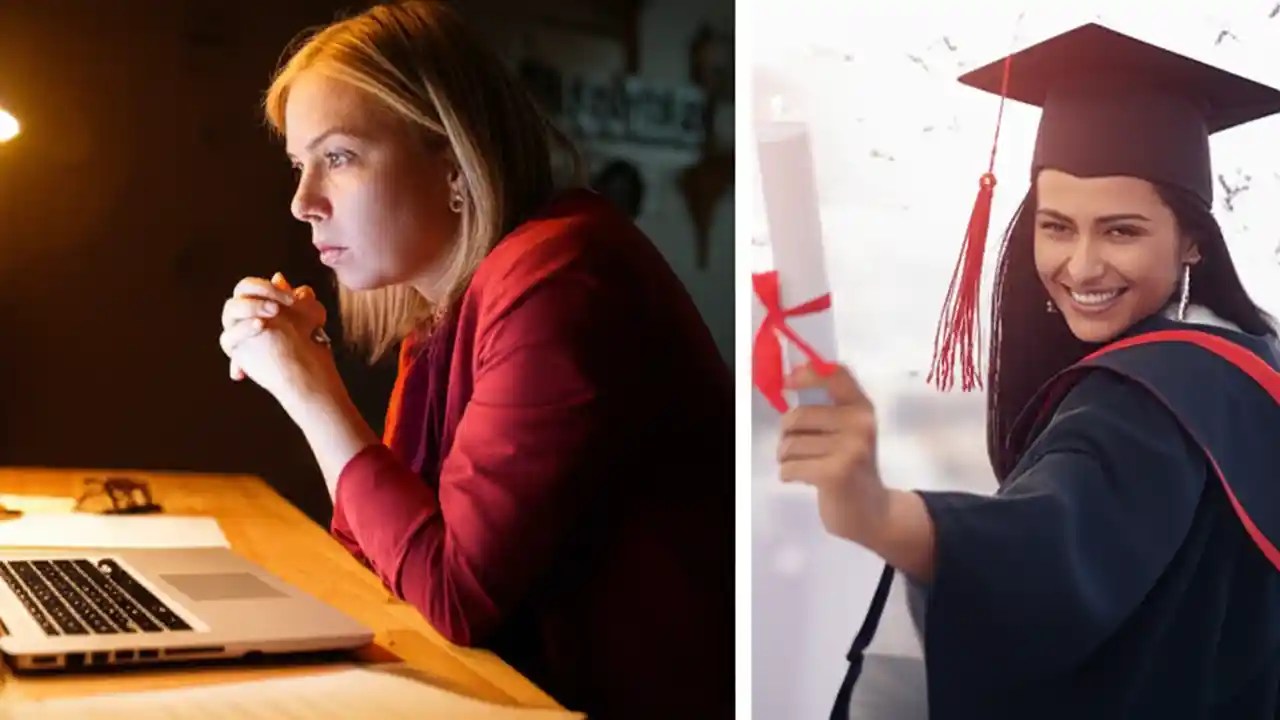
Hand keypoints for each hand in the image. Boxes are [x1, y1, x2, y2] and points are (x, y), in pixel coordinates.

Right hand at [219, 272, 339, 409]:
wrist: (311, 368)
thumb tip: (278, 277)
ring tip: (267, 319)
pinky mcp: (237, 352)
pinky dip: (242, 330)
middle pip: (239, 295)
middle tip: (277, 308)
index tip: (292, 299)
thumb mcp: (309, 311)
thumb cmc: (309, 337)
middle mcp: (244, 316)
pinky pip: (228, 338)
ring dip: (249, 309)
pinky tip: (260, 326)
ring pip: (229, 313)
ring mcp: (240, 333)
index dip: (268, 288)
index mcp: (257, 302)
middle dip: (257, 299)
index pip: (249, 286)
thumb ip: (295, 295)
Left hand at [777, 362, 889, 543]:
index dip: (805, 374)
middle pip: (797, 416)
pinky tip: (807, 479)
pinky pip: (790, 467)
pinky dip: (789, 475)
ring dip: (787, 458)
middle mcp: (859, 423)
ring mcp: (849, 448)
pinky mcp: (835, 473)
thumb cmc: (852, 467)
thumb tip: (792, 378)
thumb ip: (827, 406)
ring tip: (805, 466)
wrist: (873, 513)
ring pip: (789, 444)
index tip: (788, 382)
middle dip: (786, 435)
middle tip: (797, 449)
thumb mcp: (849, 431)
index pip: (834, 374)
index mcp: (861, 407)